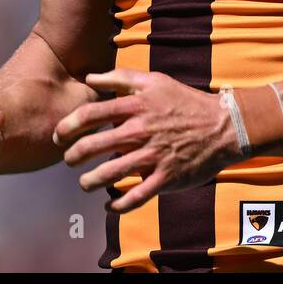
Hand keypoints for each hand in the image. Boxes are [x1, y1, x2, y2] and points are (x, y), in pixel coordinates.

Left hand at [53, 69, 242, 213]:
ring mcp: (153, 156)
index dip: (68, 126)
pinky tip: (109, 205)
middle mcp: (140, 131)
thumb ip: (120, 78)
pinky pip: (135, 197)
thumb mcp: (155, 81)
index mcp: (136, 106)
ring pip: (109, 174)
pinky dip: (118, 205)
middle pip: (93, 146)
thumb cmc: (184, 101)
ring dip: (90, 182)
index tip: (59, 135)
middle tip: (69, 160)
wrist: (223, 126)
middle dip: (73, 156)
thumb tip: (89, 78)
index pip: (90, 115)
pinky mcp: (165, 179)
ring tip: (85, 183)